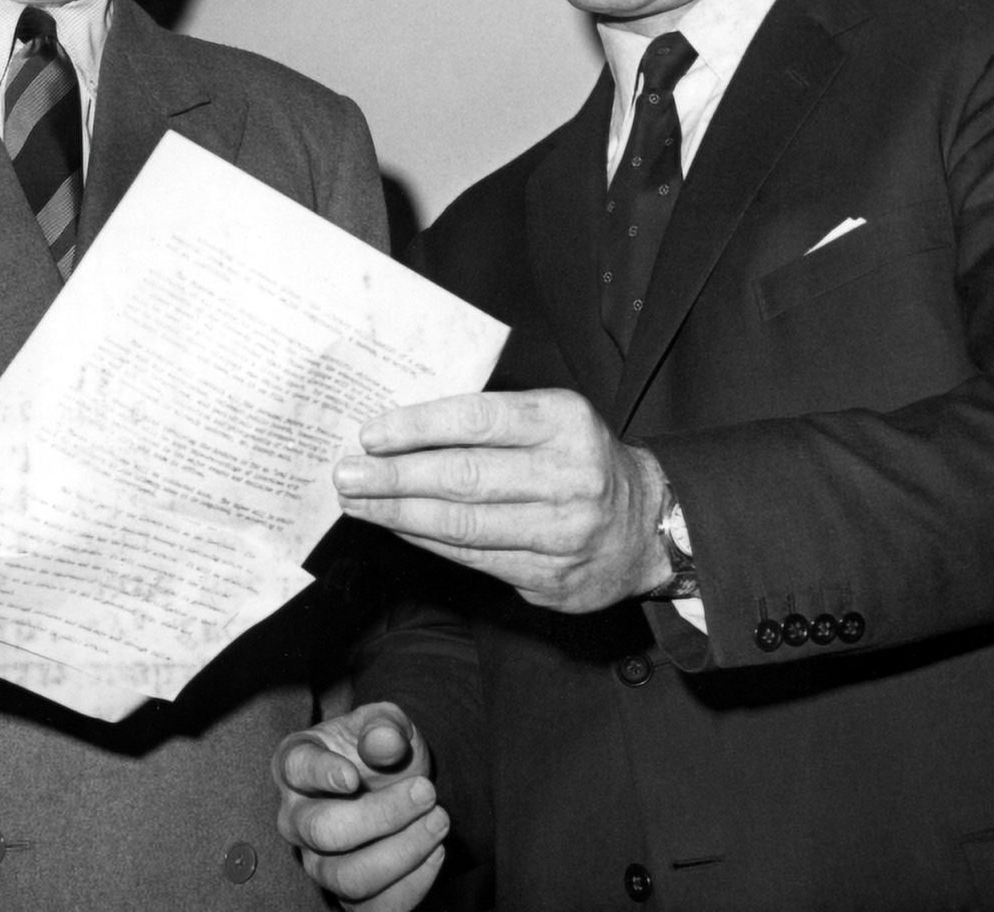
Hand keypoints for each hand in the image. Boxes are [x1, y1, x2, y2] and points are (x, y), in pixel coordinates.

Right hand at [273, 702, 445, 909]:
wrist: (397, 783)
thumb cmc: (379, 750)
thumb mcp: (385, 724)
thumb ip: (383, 726)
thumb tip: (385, 742)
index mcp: (295, 765)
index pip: (297, 769)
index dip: (321, 775)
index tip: (352, 777)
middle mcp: (297, 818)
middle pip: (324, 830)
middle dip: (382, 815)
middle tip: (427, 792)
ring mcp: (317, 861)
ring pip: (348, 877)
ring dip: (402, 853)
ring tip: (438, 821)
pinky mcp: (347, 895)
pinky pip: (373, 910)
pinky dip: (410, 886)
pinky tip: (436, 853)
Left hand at [333, 389, 670, 611]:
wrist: (648, 525)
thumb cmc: (578, 458)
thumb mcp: (552, 417)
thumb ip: (489, 419)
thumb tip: (400, 429)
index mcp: (564, 422)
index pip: (478, 420)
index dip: (417, 428)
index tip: (370, 434)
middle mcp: (568, 477)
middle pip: (463, 477)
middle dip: (394, 477)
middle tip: (345, 475)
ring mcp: (562, 533)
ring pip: (463, 525)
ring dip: (398, 514)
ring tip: (357, 503)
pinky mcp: (553, 577)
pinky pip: (473, 558)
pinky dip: (426, 540)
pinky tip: (395, 526)